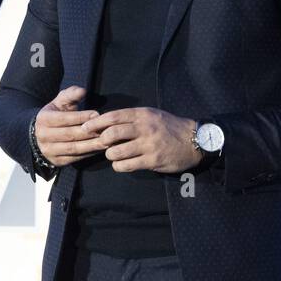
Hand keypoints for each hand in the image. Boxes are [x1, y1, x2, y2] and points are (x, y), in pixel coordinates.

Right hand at [34, 86, 107, 167]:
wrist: (40, 135)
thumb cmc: (55, 114)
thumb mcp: (60, 102)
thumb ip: (71, 94)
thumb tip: (82, 91)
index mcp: (43, 119)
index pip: (64, 118)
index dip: (81, 116)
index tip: (97, 114)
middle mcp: (43, 136)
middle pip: (70, 134)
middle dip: (90, 132)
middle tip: (107, 129)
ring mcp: (49, 150)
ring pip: (74, 148)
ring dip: (92, 145)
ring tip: (107, 140)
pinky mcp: (57, 161)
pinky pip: (76, 158)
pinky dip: (89, 153)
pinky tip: (100, 148)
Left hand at [80, 106, 201, 172]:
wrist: (195, 140)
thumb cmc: (168, 127)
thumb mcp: (151, 115)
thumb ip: (131, 118)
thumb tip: (104, 123)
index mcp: (142, 114)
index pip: (113, 117)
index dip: (96, 123)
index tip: (85, 128)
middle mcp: (145, 128)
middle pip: (111, 134)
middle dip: (101, 140)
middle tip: (102, 144)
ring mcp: (149, 145)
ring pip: (116, 152)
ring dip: (110, 155)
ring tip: (114, 154)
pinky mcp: (152, 160)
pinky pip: (126, 165)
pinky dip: (119, 166)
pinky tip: (122, 164)